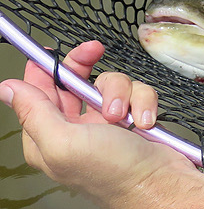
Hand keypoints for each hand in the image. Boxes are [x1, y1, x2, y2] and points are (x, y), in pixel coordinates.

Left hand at [0, 40, 193, 206]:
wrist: (160, 182)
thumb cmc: (111, 172)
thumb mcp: (63, 143)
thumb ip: (34, 112)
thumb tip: (7, 88)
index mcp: (47, 135)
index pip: (37, 90)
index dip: (44, 67)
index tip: (52, 49)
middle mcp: (74, 126)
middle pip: (75, 78)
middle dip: (86, 65)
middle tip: (94, 51)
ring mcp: (105, 121)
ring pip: (111, 81)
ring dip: (122, 93)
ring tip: (124, 117)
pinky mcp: (132, 116)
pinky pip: (137, 91)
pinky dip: (143, 102)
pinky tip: (143, 121)